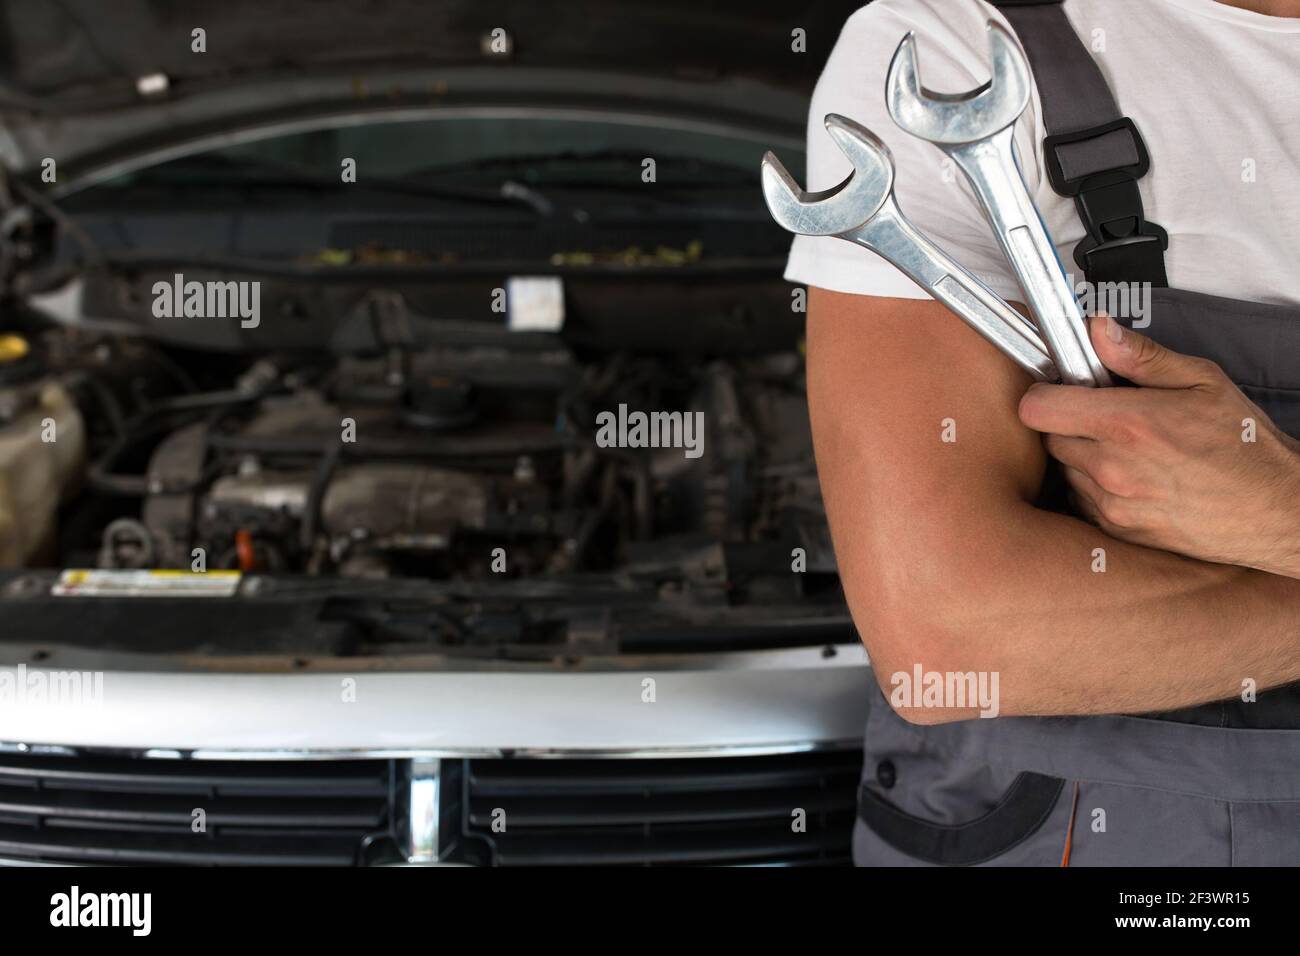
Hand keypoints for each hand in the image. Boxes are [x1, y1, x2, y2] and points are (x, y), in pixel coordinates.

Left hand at [1018, 314, 1299, 577]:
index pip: (1037, 408)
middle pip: (1049, 438)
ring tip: (1125, 450)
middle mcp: (1111, 467)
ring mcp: (1112, 504)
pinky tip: (1131, 479)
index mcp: (1127, 424)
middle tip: (1105, 418)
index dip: (1045, 393)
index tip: (1064, 389)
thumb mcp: (1201, 382)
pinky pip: (1082, 502)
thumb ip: (1140, 356)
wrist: (1275, 511)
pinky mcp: (1117, 531)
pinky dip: (1095, 489)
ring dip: (1082, 458)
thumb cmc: (1243, 444)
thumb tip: (1097, 328)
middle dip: (1068, 423)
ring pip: (1064, 471)